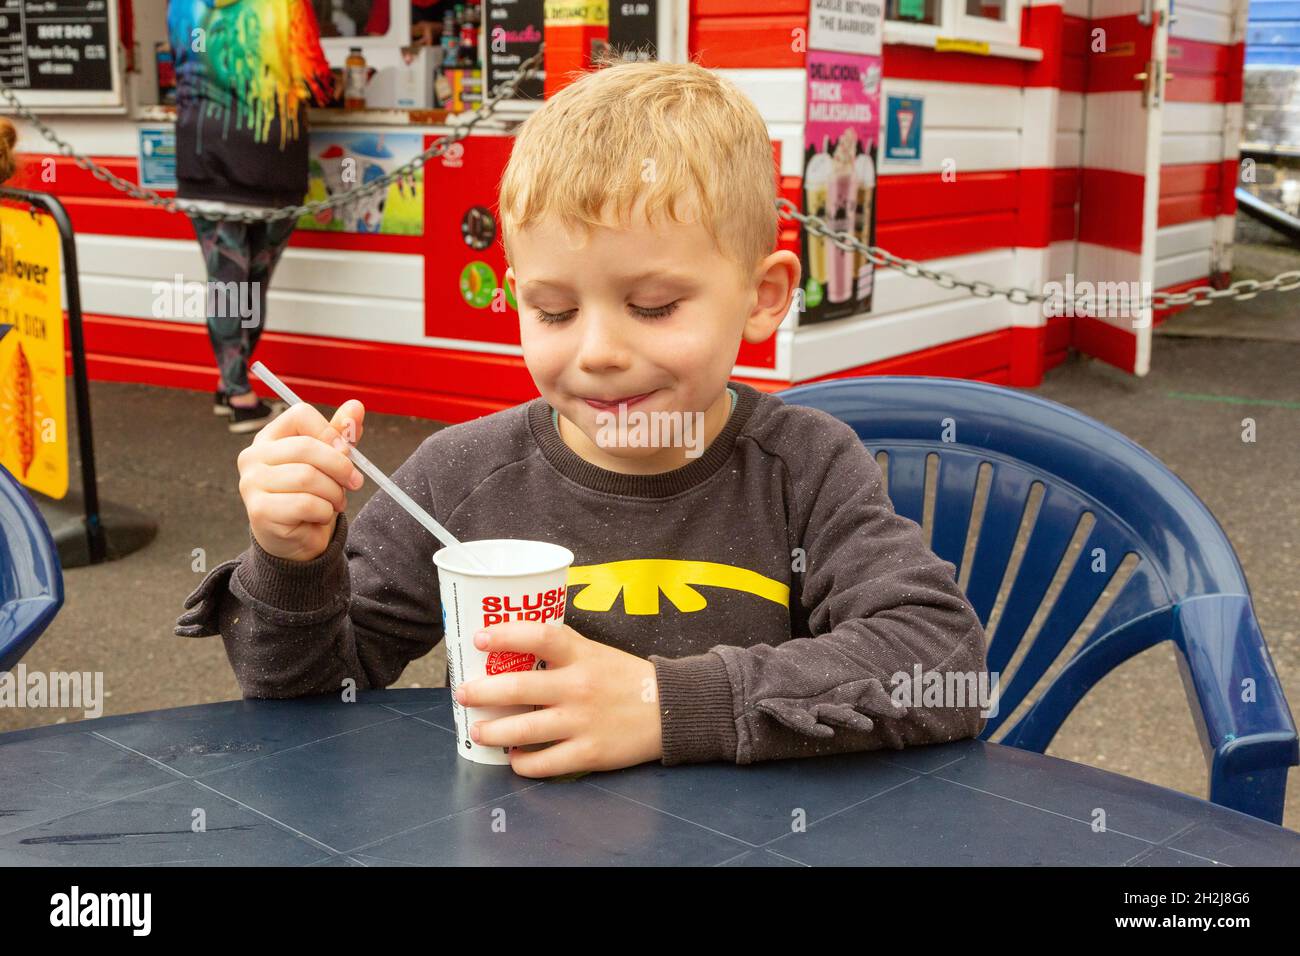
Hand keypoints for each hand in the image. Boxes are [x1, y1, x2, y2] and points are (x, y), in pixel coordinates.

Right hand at [237, 399, 366, 561]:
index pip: (301, 415)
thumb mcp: (328, 461)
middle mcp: (253, 456)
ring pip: (308, 478)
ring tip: (334, 502)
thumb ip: (340, 435)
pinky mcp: (259, 510)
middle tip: (354, 482)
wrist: (295, 538)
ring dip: (334, 493)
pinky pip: (305, 504)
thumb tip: (357, 406)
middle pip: (306, 447)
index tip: (347, 451)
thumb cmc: (311, 494)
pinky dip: (324, 511)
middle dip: (339, 467)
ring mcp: (252, 483)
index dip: (330, 432)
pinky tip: (319, 516)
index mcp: (270, 436)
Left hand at [455, 622, 663, 777]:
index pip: (538, 636)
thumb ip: (560, 649)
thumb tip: (512, 647)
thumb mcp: (595, 651)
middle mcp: (579, 686)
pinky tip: (514, 757)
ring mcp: (582, 721)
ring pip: (523, 730)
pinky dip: (522, 762)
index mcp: (581, 655)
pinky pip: (544, 762)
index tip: (479, 638)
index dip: (505, 635)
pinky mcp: (589, 752)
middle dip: (481, 692)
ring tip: (479, 730)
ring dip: (493, 731)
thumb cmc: (624, 677)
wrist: (669, 708)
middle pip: (518, 689)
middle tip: (463, 694)